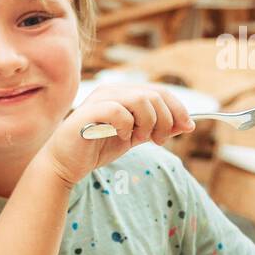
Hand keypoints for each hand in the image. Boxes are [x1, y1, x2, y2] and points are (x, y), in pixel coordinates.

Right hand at [37, 84, 194, 188]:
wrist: (67, 163)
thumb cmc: (98, 148)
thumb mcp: (135, 137)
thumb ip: (157, 129)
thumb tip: (186, 124)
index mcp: (124, 93)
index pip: (160, 91)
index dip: (178, 108)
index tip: (187, 127)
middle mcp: (112, 90)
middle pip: (154, 95)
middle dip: (165, 120)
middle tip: (158, 141)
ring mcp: (99, 99)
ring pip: (141, 100)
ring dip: (148, 123)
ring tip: (139, 139)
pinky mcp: (88, 112)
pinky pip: (119, 111)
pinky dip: (127, 125)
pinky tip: (121, 136)